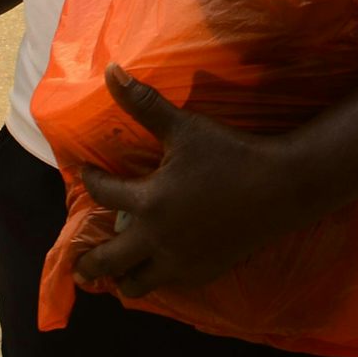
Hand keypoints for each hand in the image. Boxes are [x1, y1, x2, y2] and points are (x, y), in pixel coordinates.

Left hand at [73, 65, 322, 297]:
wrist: (281, 187)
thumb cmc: (229, 154)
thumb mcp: (184, 127)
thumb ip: (144, 103)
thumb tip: (111, 70)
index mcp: (148, 202)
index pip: (102, 195)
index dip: (89, 181)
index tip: (85, 174)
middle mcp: (158, 240)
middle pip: (109, 262)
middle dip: (89, 265)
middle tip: (77, 268)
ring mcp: (182, 262)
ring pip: (139, 284)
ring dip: (122, 279)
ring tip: (115, 276)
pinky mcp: (205, 272)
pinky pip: (170, 286)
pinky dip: (155, 280)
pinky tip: (155, 271)